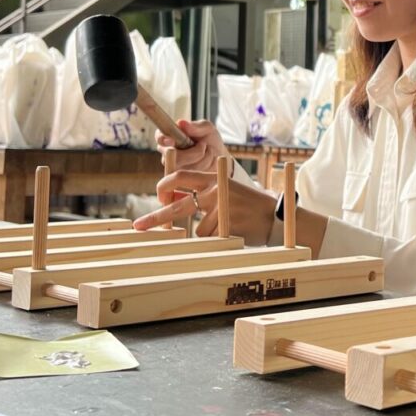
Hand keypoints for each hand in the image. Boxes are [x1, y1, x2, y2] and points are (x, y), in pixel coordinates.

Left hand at [133, 164, 275, 246]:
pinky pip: (211, 238)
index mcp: (213, 177)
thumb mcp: (227, 189)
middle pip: (177, 206)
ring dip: (208, 232)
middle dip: (156, 217)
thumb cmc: (250, 204)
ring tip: (228, 226)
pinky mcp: (227, 226)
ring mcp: (221, 209)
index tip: (158, 197)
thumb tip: (174, 200)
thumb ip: (204, 193)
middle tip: (139, 225)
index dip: (164, 186)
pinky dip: (218, 239)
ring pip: (198, 229)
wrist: (276, 215)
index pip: (180, 176)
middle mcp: (215, 191)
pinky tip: (233, 232)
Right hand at [158, 119, 227, 173]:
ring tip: (208, 151)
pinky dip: (205, 166)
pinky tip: (208, 161)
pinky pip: (193, 175)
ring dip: (203, 158)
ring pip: (187, 167)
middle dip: (193, 153)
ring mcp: (174, 167)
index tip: (171, 141)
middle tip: (204, 144)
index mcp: (168, 136)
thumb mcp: (206, 128)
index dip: (163, 140)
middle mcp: (167, 153)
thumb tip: (181, 123)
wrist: (219, 154)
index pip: (160, 138)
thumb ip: (195, 126)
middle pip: (175, 157)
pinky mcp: (182, 179)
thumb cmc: (209, 138)